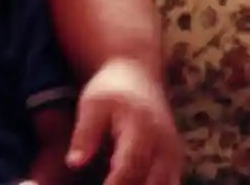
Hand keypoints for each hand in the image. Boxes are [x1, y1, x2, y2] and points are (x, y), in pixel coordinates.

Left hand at [66, 59, 182, 184]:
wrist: (138, 75)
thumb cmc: (110, 90)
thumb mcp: (92, 105)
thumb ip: (85, 134)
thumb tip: (73, 163)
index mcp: (142, 129)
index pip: (131, 166)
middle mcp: (164, 144)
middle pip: (154, 182)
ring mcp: (174, 154)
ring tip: (117, 184)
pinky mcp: (176, 161)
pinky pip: (170, 183)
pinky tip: (133, 184)